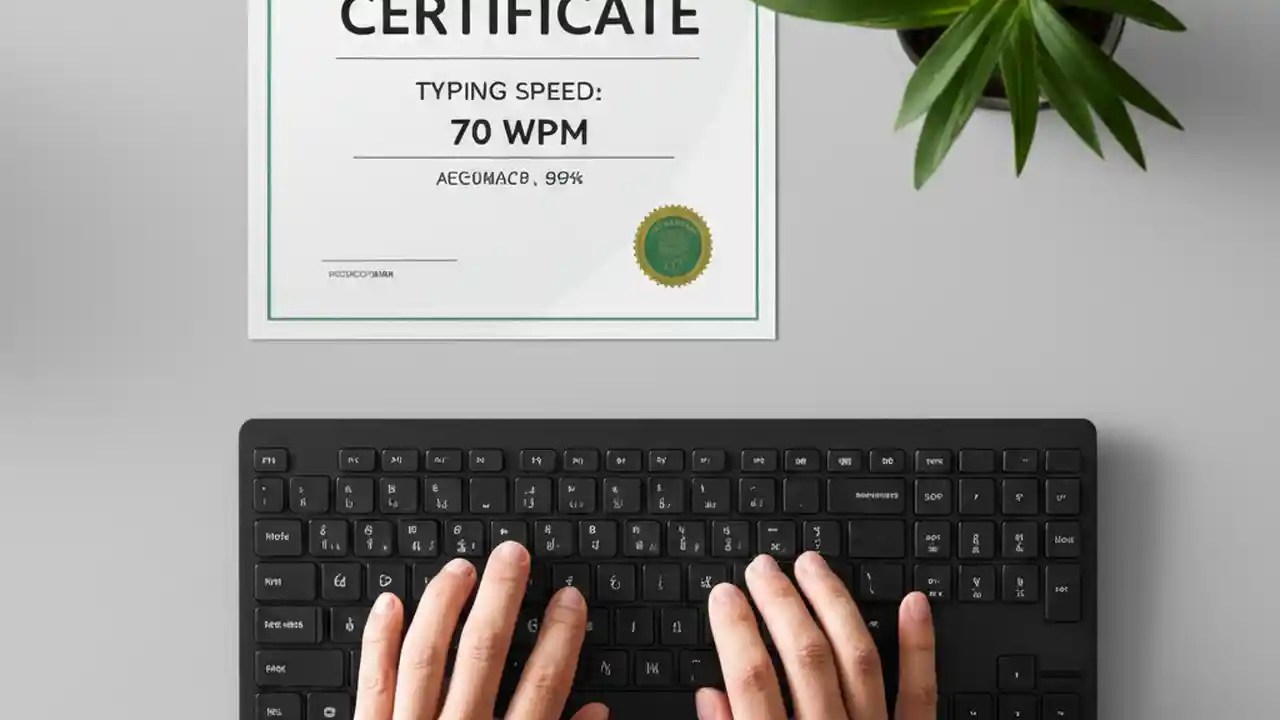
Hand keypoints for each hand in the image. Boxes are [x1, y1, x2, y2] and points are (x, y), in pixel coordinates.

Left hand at [355, 541, 606, 719]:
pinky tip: (390, 602)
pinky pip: (371, 683)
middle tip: (514, 554)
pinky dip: (378, 640)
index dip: (560, 637)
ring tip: (462, 567)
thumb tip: (596, 713)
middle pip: (482, 654)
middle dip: (502, 598)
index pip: (541, 686)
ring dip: (444, 604)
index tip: (570, 600)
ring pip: (426, 656)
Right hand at [698, 552, 936, 719]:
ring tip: (812, 566)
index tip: (724, 595)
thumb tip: (709, 697)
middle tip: (763, 568)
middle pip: (805, 657)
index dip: (734, 630)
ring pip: (857, 659)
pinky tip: (912, 603)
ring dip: (833, 604)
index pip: (752, 680)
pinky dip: (919, 645)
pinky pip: (919, 692)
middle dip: (780, 603)